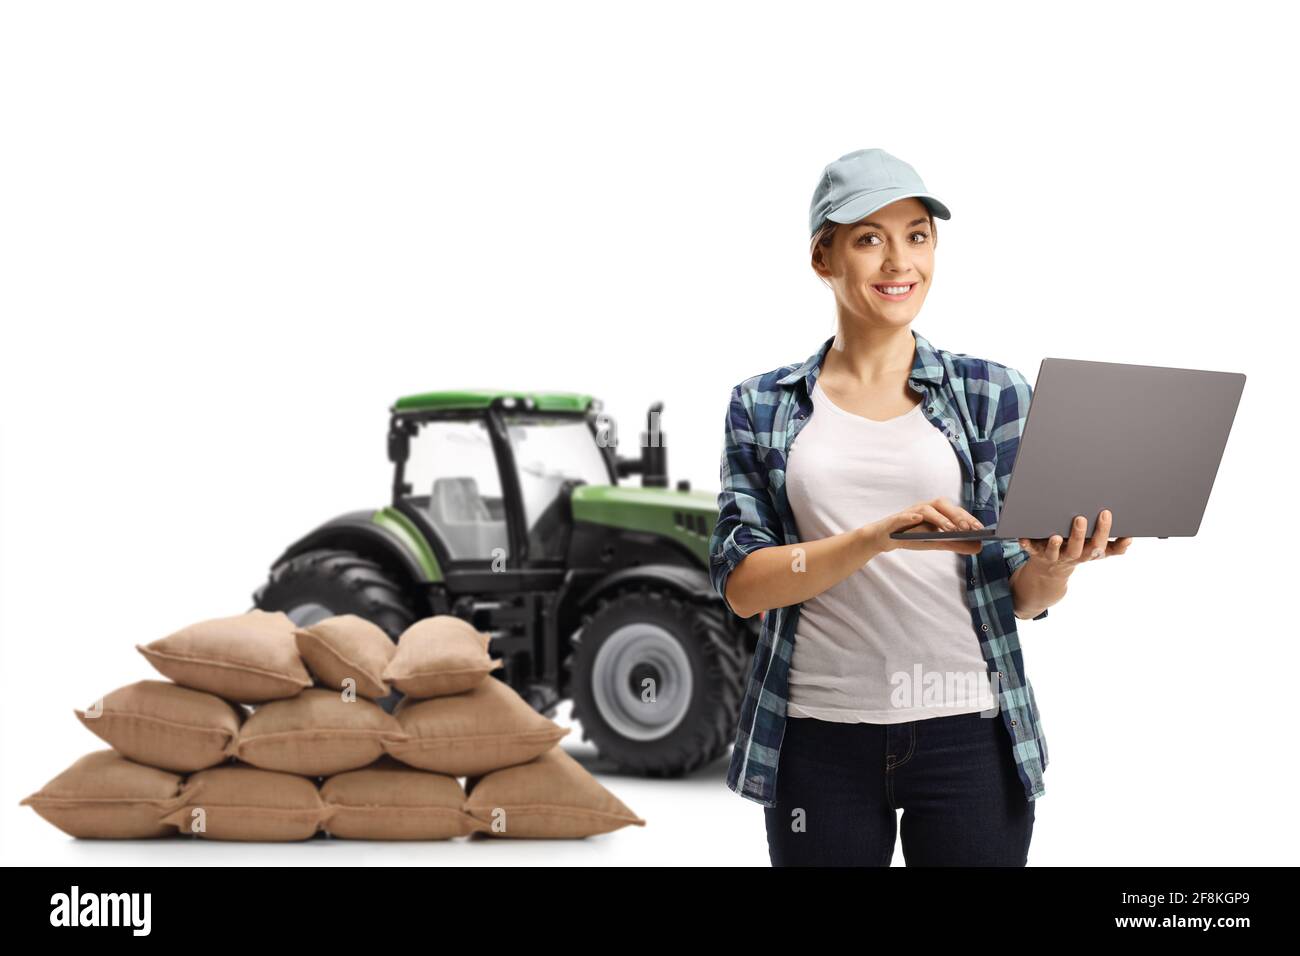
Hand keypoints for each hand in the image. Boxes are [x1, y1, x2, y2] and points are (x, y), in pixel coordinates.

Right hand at [868, 498, 984, 555]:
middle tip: (967, 528)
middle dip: (956, 516)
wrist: (887, 538)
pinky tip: (917, 519)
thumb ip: (957, 544)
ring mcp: (911, 511)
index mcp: (937, 511)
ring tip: (949, 529)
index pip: (955, 511)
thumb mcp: (937, 542)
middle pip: (943, 505)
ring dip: (939, 517)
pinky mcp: (897, 518)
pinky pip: (904, 516)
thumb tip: (979, 547)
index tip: (980, 529)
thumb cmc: (913, 536)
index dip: (968, 518)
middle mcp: (926, 507)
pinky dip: (911, 516)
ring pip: (926, 509)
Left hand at [1018, 508, 1132, 574]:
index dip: (1104, 531)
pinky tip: (1022, 538)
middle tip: (1081, 518)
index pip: (1099, 544)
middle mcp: (1071, 555)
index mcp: (1088, 553)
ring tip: (1056, 536)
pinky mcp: (1036, 553)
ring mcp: (1053, 555)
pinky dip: (1026, 544)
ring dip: (1054, 545)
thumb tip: (1130, 538)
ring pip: (1054, 552)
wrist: (1050, 572)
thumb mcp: (1096, 552)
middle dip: (1079, 535)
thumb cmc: (1078, 553)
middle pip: (1077, 548)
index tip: (1106, 513)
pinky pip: (1030, 550)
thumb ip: (1114, 547)